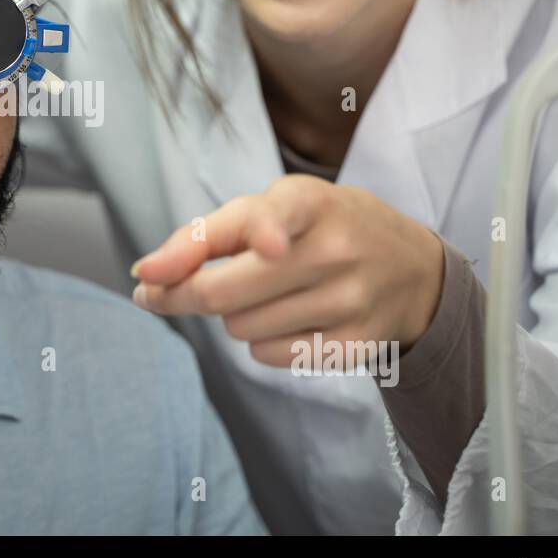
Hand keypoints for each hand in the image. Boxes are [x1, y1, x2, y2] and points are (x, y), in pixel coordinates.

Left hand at [130, 175, 445, 366]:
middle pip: (223, 291)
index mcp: (311, 200)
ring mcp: (350, 300)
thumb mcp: (272, 207)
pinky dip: (262, 342)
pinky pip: (269, 356)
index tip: (272, 248)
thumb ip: (203, 235)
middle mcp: (335, 248)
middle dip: (183, 294)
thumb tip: (146, 275)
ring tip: (267, 293)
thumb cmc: (317, 229)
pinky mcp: (356, 345)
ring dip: (232, 315)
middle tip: (165, 289)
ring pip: (239, 328)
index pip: (281, 215)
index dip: (270, 232)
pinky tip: (290, 319)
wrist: (411, 269)